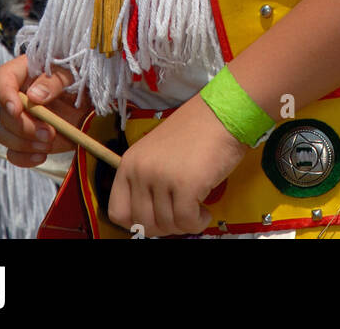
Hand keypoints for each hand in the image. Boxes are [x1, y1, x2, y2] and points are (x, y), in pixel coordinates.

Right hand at [0, 54, 83, 167]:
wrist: (93, 102)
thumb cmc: (82, 79)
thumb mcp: (72, 73)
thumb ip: (54, 81)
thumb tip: (34, 96)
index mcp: (25, 72)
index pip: (2, 79)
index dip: (4, 95)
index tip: (17, 110)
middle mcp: (17, 96)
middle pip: (4, 114)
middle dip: (25, 127)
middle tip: (49, 133)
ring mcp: (20, 119)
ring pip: (5, 136)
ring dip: (26, 144)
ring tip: (49, 142)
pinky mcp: (26, 139)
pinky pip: (13, 153)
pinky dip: (24, 158)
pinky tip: (41, 156)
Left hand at [108, 94, 245, 236]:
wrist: (221, 113)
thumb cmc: (194, 134)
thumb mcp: (158, 155)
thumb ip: (147, 184)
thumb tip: (148, 223)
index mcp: (129, 163)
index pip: (118, 212)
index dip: (137, 223)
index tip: (156, 218)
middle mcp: (141, 170)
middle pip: (143, 224)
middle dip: (165, 226)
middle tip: (182, 214)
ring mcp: (162, 177)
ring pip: (167, 225)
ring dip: (185, 223)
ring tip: (197, 207)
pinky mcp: (186, 185)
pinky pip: (187, 222)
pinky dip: (198, 222)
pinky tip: (205, 210)